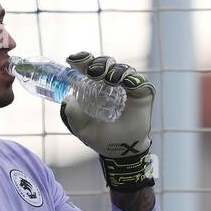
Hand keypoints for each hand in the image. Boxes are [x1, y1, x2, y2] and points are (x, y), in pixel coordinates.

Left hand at [59, 52, 155, 191]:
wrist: (121, 151)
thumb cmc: (102, 138)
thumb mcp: (82, 128)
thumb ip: (73, 114)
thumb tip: (68, 99)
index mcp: (98, 88)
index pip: (91, 68)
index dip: (83, 61)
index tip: (72, 60)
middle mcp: (114, 84)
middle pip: (106, 64)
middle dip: (97, 64)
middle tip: (91, 71)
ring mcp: (129, 87)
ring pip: (121, 69)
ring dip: (112, 70)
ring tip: (105, 78)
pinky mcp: (143, 92)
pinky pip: (137, 80)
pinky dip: (128, 78)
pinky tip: (120, 82)